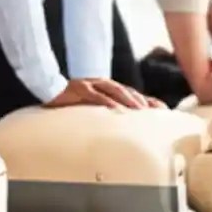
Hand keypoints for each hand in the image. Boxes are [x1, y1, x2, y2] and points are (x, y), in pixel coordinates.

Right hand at [44, 78, 158, 110]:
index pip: (133, 94)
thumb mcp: (92, 108)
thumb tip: (122, 127)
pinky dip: (107, 101)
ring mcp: (91, 84)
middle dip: (142, 100)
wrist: (46, 90)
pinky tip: (115, 109)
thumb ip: (107, 113)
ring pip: (115, 90)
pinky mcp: (79, 88)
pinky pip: (96, 95)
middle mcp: (102, 84)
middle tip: (155, 113)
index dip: (149, 100)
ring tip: (139, 110)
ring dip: (128, 99)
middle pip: (127, 91)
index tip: (165, 110)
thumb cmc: (70, 102)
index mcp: (107, 89)